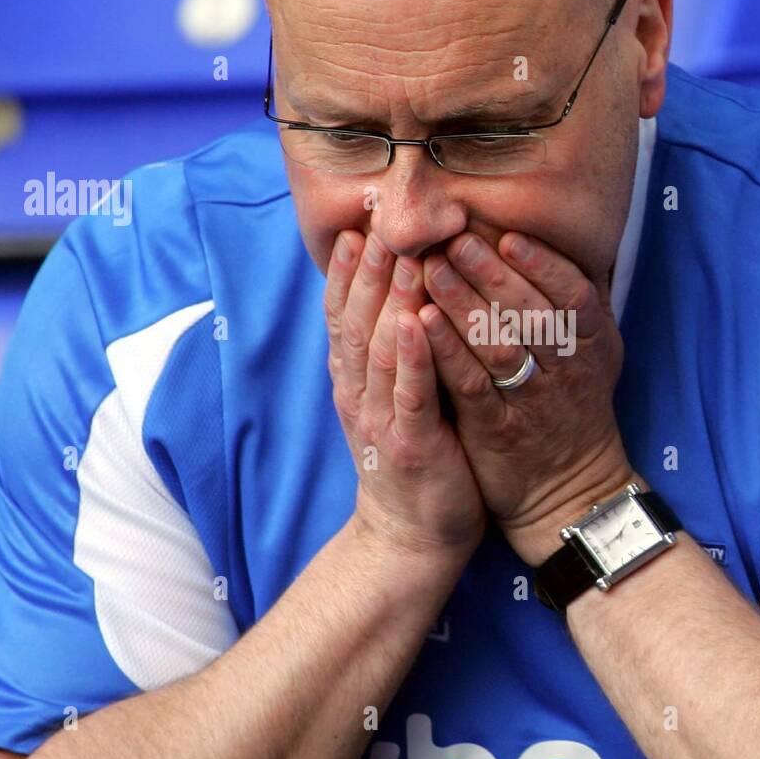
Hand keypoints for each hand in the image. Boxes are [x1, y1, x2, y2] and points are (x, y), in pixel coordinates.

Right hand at [325, 229, 486, 558]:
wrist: (410, 539)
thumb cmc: (414, 461)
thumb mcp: (392, 401)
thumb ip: (391, 355)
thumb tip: (401, 297)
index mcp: (354, 381)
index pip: (344, 314)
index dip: (348, 270)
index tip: (358, 224)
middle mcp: (358, 394)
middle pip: (357, 320)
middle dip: (368, 268)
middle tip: (379, 220)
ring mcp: (380, 418)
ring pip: (380, 348)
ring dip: (388, 298)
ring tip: (400, 254)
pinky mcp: (410, 443)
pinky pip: (410, 392)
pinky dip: (411, 355)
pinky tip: (415, 321)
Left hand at [418, 231, 634, 564]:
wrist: (568, 489)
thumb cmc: (575, 405)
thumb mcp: (596, 353)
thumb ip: (582, 301)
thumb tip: (574, 235)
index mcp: (592, 345)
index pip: (573, 296)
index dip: (543, 264)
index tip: (509, 236)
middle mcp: (567, 371)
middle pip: (532, 314)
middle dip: (492, 274)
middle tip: (454, 239)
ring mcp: (531, 403)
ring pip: (498, 347)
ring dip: (463, 305)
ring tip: (430, 269)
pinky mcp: (497, 432)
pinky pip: (470, 387)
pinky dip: (447, 352)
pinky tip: (420, 322)